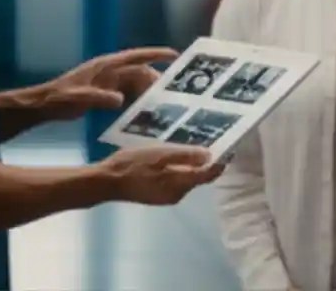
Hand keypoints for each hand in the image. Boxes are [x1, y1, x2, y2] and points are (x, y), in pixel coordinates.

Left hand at [39, 46, 176, 120]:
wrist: (45, 104)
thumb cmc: (59, 98)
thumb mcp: (78, 97)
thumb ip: (98, 98)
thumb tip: (120, 100)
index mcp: (106, 66)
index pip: (135, 56)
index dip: (155, 54)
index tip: (175, 55)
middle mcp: (110, 71)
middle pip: (139, 73)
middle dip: (155, 81)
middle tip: (172, 95)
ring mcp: (108, 82)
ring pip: (134, 85)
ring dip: (147, 93)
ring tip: (163, 105)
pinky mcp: (104, 93)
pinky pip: (126, 95)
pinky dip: (136, 102)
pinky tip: (145, 114)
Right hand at [100, 145, 224, 205]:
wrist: (107, 182)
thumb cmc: (133, 164)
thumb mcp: (160, 154)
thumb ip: (185, 156)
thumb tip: (210, 155)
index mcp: (182, 183)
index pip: (209, 174)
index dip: (220, 161)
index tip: (228, 145)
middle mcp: (179, 193)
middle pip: (199, 176)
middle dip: (205, 161)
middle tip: (208, 138)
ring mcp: (167, 196)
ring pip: (186, 178)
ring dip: (190, 164)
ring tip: (188, 143)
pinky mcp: (157, 194)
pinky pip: (174, 180)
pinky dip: (177, 169)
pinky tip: (170, 156)